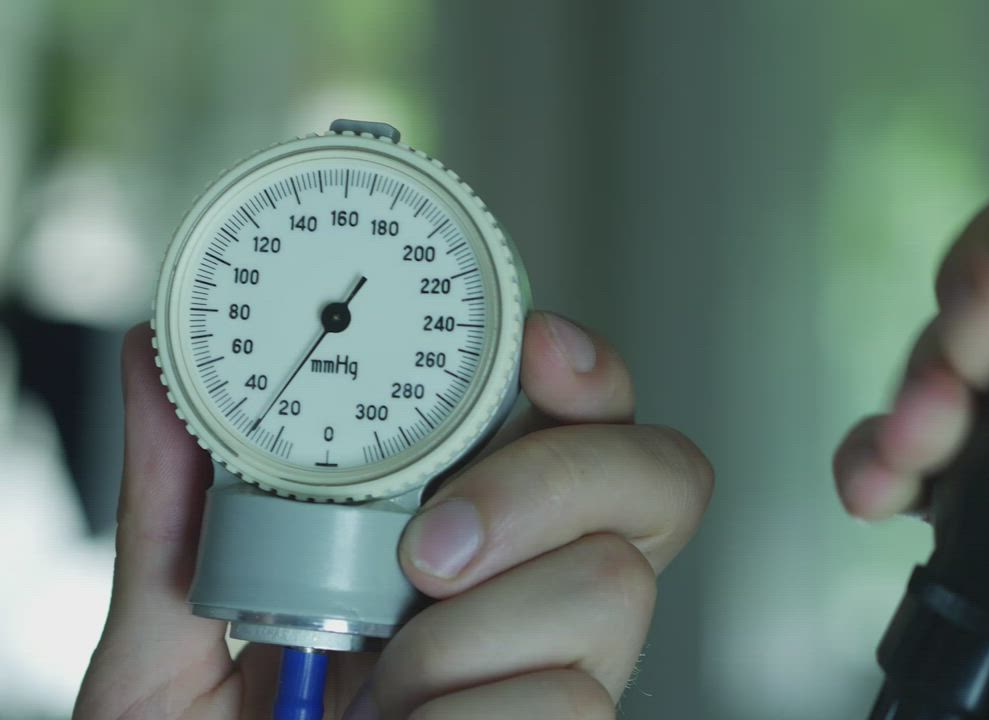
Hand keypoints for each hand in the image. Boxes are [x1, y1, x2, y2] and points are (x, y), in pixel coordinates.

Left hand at [76, 311, 712, 718]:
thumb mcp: (169, 648)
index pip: (582, 424)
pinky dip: (473, 715)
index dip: (588, 374)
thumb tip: (148, 363)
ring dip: (472, 632)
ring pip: (613, 586)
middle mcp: (536, 594)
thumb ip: (174, 516)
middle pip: (655, 480)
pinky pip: (574, 702)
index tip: (537, 351)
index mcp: (463, 539)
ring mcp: (567, 675)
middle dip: (555, 480)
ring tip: (382, 685)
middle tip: (426, 550)